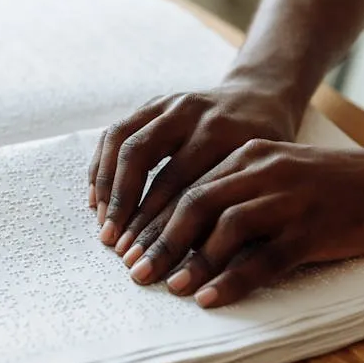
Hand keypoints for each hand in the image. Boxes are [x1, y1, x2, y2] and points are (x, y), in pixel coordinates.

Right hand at [88, 84, 298, 254]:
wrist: (261, 97)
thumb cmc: (266, 152)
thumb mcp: (262, 179)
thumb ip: (229, 212)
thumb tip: (193, 264)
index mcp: (223, 133)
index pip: (179, 185)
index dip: (158, 225)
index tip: (145, 258)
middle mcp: (191, 113)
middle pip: (141, 157)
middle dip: (124, 206)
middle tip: (113, 244)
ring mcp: (168, 103)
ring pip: (122, 141)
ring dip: (107, 186)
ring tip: (102, 224)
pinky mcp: (152, 103)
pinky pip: (115, 133)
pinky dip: (102, 166)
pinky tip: (98, 198)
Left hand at [123, 139, 363, 307]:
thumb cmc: (328, 186)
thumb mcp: (275, 176)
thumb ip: (234, 195)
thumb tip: (185, 237)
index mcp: (247, 156)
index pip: (186, 186)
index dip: (153, 220)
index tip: (127, 249)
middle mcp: (263, 171)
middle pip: (196, 203)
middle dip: (160, 241)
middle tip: (136, 272)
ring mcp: (290, 199)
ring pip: (227, 228)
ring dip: (192, 260)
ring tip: (169, 287)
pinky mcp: (314, 229)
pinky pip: (266, 258)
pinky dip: (234, 280)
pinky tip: (210, 299)